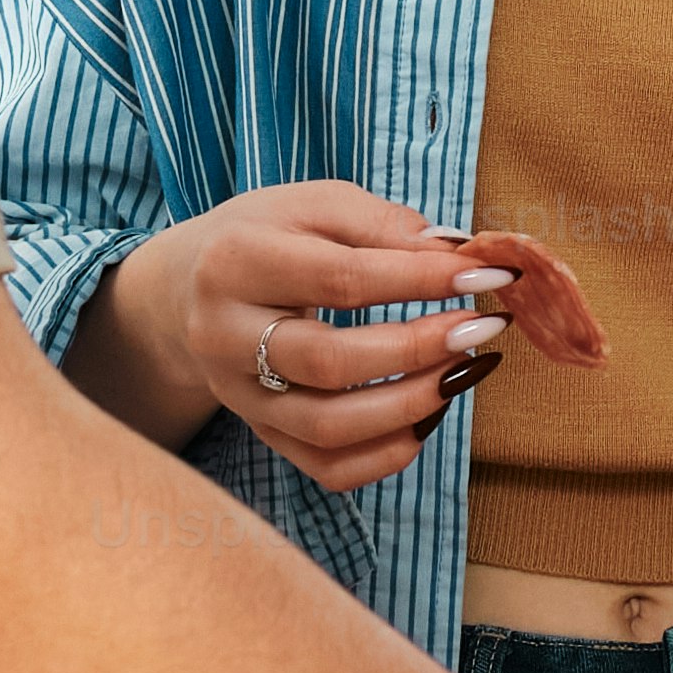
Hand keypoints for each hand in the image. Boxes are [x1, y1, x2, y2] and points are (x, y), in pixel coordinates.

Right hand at [115, 182, 520, 491]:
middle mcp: (224, 336)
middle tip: (480, 329)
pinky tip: (427, 418)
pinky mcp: (259, 433)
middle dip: (418, 349)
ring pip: (327, 427)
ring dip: (410, 406)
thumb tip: (456, 253)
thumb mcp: (313, 205)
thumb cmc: (265, 238)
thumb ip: (382, 224)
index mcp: (236, 261)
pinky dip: (386, 455)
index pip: (341, 278)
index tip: (487, 277)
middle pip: (329, 362)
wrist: (185, 290)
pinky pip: (326, 468)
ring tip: (463, 372)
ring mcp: (238, 395)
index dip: (421, 280)